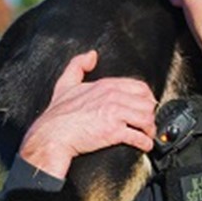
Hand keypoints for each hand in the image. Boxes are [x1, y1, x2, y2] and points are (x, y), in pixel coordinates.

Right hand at [16, 50, 156, 179]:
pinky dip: (145, 143)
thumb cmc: (57, 115)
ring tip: (147, 135)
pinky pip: (139, 137)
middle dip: (150, 115)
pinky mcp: (114, 132)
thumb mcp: (65, 84)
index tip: (145, 107)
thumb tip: (91, 55)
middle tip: (147, 123)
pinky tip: (144, 145)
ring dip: (149, 129)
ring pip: (146, 118)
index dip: (146, 99)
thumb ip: (77, 66)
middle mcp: (113, 97)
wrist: (51, 136)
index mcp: (106, 85)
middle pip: (147, 103)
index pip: (140, 88)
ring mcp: (114, 113)